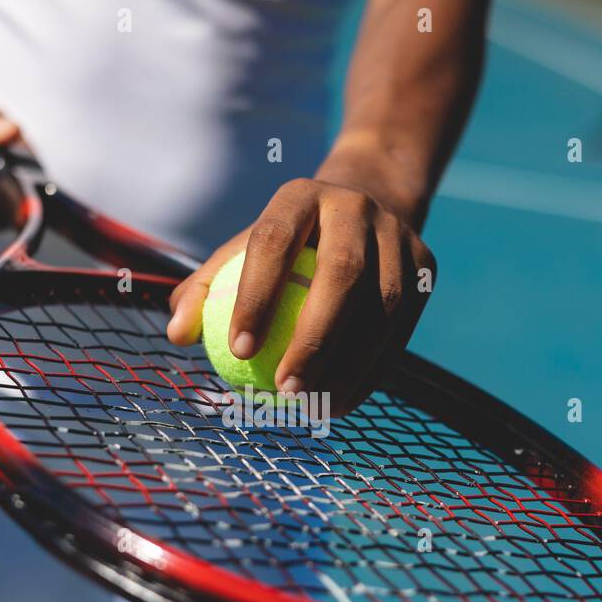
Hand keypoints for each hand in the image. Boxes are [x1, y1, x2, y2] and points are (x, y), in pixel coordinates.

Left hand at [166, 177, 435, 415]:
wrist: (369, 199)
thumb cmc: (285, 243)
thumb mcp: (239, 252)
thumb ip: (203, 290)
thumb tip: (176, 334)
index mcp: (300, 195)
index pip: (274, 241)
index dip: (256, 296)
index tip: (238, 352)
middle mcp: (354, 207)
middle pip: (342, 272)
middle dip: (314, 337)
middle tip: (285, 389)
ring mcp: (398, 234)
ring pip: (382, 305)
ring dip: (349, 363)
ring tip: (314, 406)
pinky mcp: (425, 265)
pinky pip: (400, 328)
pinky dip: (372, 370)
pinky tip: (341, 402)